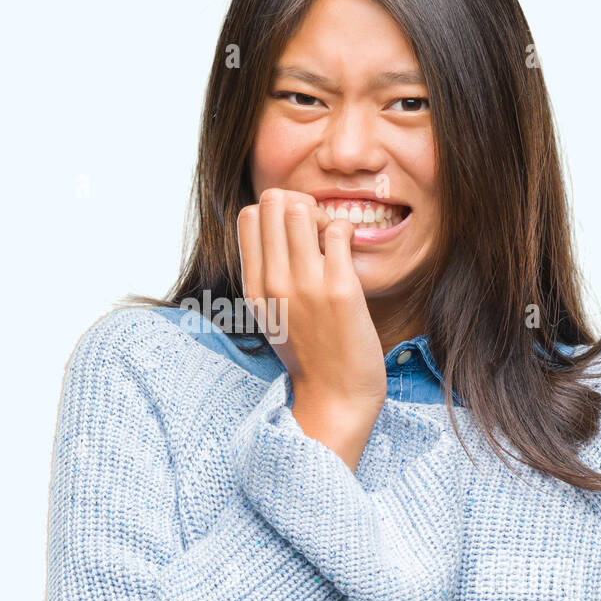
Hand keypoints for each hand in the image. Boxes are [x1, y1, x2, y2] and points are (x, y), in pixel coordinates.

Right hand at [237, 188, 386, 469]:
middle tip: (320, 230)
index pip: (249, 216)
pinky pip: (339, 230)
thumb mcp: (273, 317)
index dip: (277, 211)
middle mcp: (273, 282)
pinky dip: (347, 230)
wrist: (335, 397)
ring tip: (334, 239)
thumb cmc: (311, 357)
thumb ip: (269, 279)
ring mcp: (305, 285)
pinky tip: (351, 253)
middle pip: (273, 202)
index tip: (298, 233)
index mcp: (254, 287)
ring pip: (301, 208)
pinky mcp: (339, 289)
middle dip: (300, 203)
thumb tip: (276, 238)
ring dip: (323, 213)